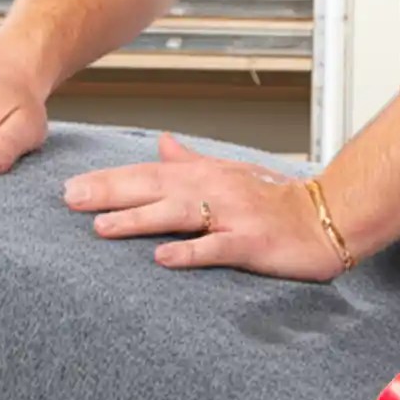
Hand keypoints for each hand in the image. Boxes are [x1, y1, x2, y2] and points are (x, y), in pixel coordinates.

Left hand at [63, 134, 346, 281]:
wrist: (329, 217)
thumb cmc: (277, 200)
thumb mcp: (230, 172)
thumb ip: (191, 160)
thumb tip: (161, 142)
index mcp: (205, 175)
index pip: (149, 174)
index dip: (110, 180)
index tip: (72, 186)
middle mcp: (214, 190)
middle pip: (154, 188)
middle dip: (110, 193)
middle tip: (71, 199)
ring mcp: (232, 216)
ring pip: (178, 214)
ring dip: (139, 219)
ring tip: (102, 227)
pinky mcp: (252, 243)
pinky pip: (216, 247)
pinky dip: (190, 252)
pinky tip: (162, 258)